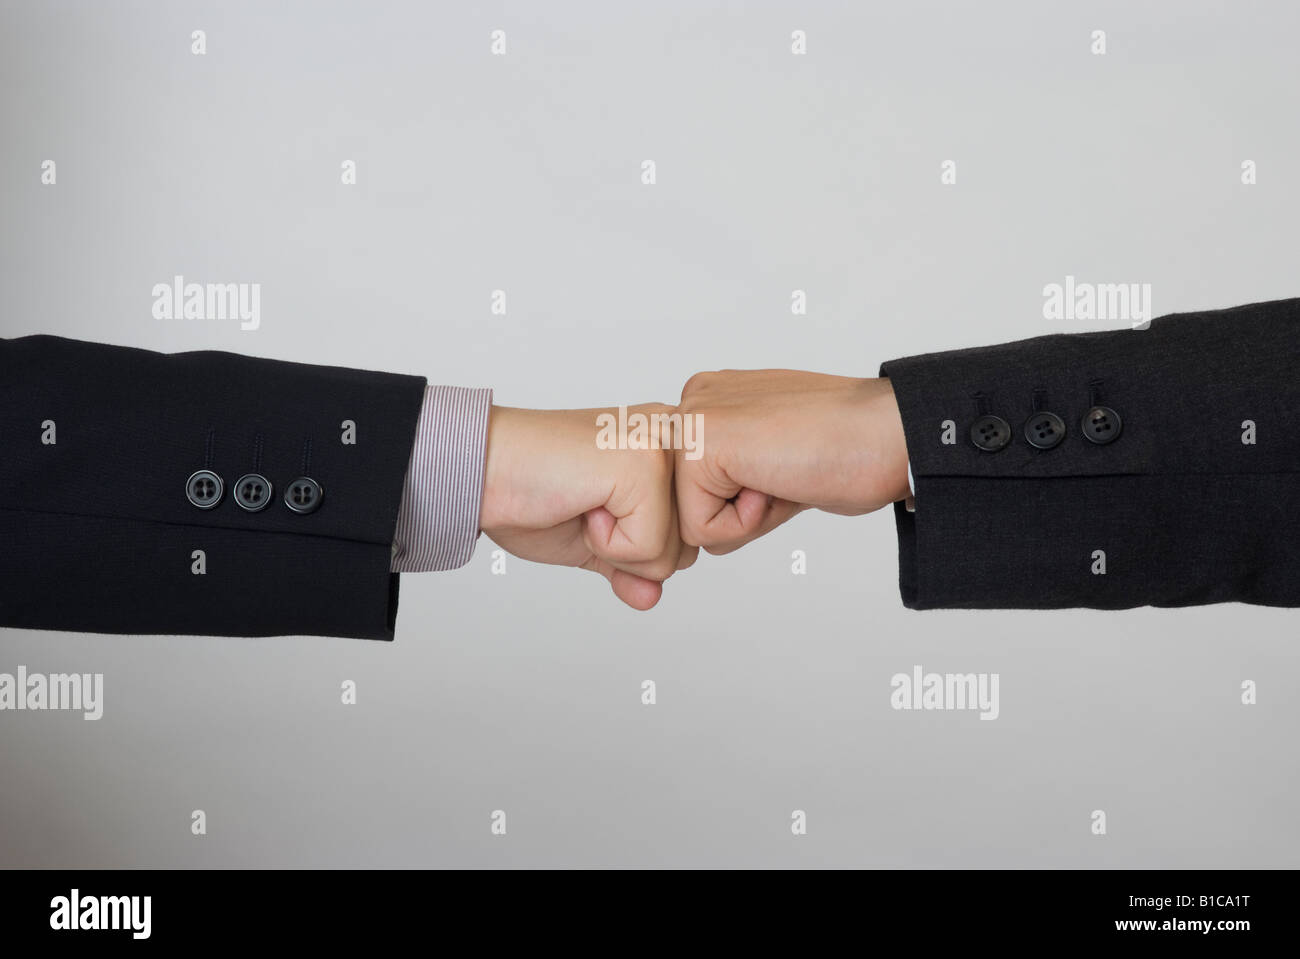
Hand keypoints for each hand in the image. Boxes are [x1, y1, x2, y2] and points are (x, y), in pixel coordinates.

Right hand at [480, 405, 696, 609]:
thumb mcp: (592, 540)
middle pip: (688, 548)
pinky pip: (650, 548)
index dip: (636, 547)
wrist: (481, 469)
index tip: (592, 507)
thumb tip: (651, 597)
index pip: (689, 536)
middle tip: (585, 507)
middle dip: (630, 552)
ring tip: (583, 503)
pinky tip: (581, 504)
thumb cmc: (528, 491)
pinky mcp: (645, 465)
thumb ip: (631, 566)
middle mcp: (673, 435)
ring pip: (674, 553)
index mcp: (667, 447)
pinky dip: (607, 545)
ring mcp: (663, 447)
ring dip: (617, 548)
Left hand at [674, 370, 909, 553]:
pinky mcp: (700, 444)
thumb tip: (702, 518)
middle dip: (741, 513)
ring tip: (786, 474)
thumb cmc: (848, 447)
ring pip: (692, 522)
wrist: (889, 433)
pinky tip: (780, 480)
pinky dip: (749, 524)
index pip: (697, 492)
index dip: (746, 504)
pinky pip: (702, 529)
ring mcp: (693, 419)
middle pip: (690, 507)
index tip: (788, 466)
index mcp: (711, 400)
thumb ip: (734, 477)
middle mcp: (694, 400)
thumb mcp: (773, 460)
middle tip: (789, 472)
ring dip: (747, 518)